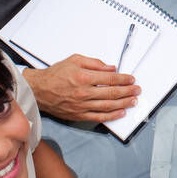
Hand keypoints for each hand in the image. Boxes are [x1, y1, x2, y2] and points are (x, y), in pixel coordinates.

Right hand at [22, 54, 139, 122]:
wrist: (39, 90)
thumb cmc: (55, 75)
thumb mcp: (74, 60)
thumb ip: (94, 63)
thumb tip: (111, 67)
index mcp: (83, 77)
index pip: (110, 78)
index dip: (123, 79)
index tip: (131, 79)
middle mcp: (83, 92)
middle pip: (112, 93)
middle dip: (127, 91)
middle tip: (137, 90)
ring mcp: (82, 105)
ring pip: (108, 106)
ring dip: (123, 103)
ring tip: (133, 101)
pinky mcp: (79, 115)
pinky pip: (99, 117)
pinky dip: (111, 116)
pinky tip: (121, 113)